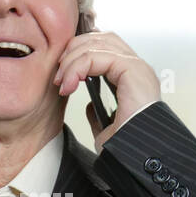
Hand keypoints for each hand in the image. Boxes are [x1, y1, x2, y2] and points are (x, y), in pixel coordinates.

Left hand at [53, 27, 159, 152]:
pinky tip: (70, 84)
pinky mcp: (133, 70)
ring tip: (62, 82)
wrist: (136, 158)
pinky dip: (78, 66)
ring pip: (97, 42)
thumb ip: (98, 113)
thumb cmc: (127, 148)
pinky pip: (99, 55)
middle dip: (72, 52)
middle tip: (58, 78)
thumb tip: (88, 105)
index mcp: (132, 78)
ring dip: (72, 59)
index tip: (62, 82)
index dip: (78, 56)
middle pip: (99, 37)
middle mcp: (137, 68)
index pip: (103, 47)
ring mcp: (137, 67)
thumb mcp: (106, 129)